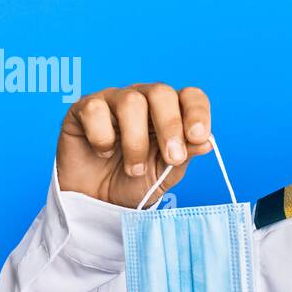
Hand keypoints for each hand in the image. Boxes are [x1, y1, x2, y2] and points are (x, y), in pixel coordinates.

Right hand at [56, 84, 212, 207]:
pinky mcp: (84, 108)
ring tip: (135, 169)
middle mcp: (143, 99)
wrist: (98, 199)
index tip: (198, 137)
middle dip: (170, 126)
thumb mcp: (166, 173)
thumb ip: (185, 155)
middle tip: (172, 158)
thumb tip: (207, 142)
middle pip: (161, 92)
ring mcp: (113, 101)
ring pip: (130, 101)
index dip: (197, 112)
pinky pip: (95, 110)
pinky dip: (102, 138)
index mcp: (170, 112)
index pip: (190, 96)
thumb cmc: (135, 181)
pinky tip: (104, 153)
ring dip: (136, 142)